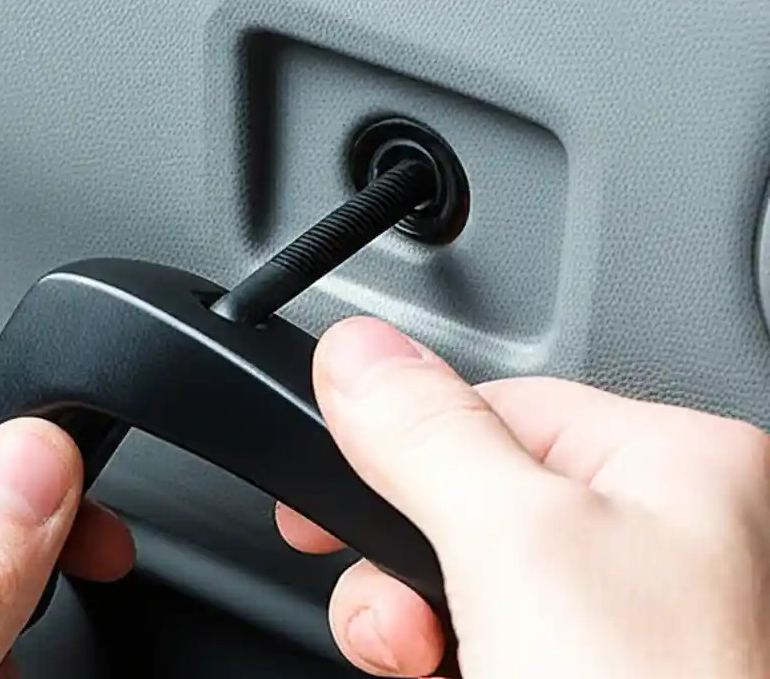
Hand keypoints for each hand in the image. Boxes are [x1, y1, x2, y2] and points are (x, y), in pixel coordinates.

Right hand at [276, 317, 769, 677]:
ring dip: (412, 623)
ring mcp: (626, 624)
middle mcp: (663, 540)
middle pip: (465, 497)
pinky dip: (442, 662)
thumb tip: (357, 351)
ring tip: (425, 665)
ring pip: (462, 578)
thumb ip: (427, 436)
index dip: (394, 449)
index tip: (319, 492)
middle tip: (397, 613)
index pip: (491, 404)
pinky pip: (482, 639)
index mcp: (678, 469)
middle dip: (401, 560)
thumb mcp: (514, 551)